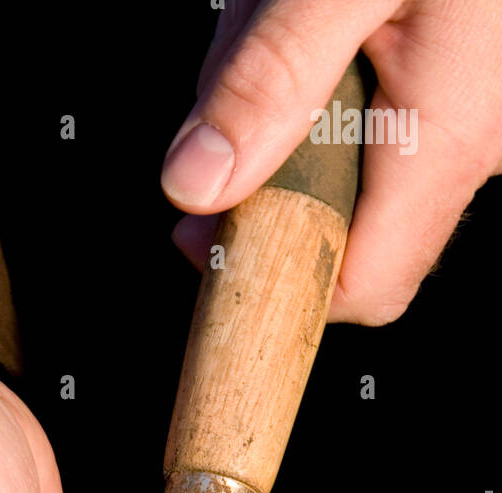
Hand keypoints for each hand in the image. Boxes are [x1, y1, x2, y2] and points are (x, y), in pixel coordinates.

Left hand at [161, 0, 501, 323]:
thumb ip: (269, 78)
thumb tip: (195, 186)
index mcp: (448, 135)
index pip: (359, 288)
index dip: (276, 281)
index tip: (204, 233)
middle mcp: (476, 139)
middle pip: (344, 225)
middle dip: (270, 166)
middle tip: (238, 74)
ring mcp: (477, 109)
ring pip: (351, 159)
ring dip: (290, 103)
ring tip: (286, 12)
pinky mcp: (465, 74)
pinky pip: (377, 106)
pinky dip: (323, 68)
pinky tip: (317, 11)